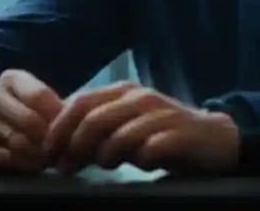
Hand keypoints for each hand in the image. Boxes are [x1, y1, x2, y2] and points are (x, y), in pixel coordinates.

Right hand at [0, 69, 64, 173]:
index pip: (39, 96)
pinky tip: (35, 164)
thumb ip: (56, 107)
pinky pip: (5, 158)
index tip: (70, 128)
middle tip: (63, 148)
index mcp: (10, 79)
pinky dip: (24, 164)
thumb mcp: (40, 98)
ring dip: (39, 154)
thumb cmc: (28, 108)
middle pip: (29, 120)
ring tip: (52, 157)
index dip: (58, 115)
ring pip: (18, 141)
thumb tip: (76, 124)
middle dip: (50, 138)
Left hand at [43, 81, 239, 174]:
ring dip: (105, 156)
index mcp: (121, 91)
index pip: (79, 103)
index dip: (58, 129)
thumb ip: (94, 129)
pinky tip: (141, 165)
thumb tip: (57, 147)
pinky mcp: (181, 134)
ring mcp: (161, 114)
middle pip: (94, 118)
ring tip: (105, 166)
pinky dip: (140, 159)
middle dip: (74, 146)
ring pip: (120, 135)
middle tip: (66, 167)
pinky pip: (152, 148)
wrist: (212, 138)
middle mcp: (139, 97)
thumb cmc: (159, 135)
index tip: (47, 153)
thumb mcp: (123, 126)